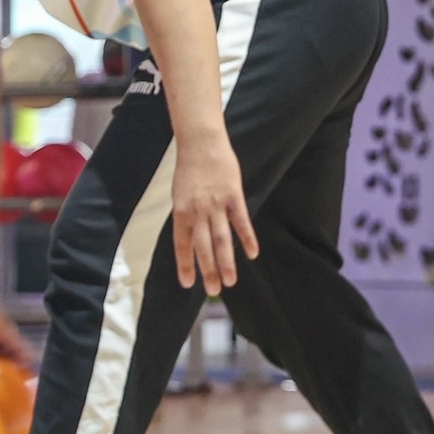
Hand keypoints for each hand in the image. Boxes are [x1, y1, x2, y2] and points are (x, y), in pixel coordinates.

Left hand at [172, 129, 257, 294]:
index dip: (185, 265)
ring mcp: (216, 205)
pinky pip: (240, 222)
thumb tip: (193, 237)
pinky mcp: (233, 196)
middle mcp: (198, 212)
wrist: (201, 143)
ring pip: (222, 239)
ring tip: (231, 281)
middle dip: (208, 270)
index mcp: (181, 212)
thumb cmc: (189, 167)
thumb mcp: (180, 193)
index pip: (182, 245)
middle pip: (203, 247)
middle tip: (214, 290)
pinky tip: (252, 254)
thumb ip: (188, 215)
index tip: (188, 284)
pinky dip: (246, 238)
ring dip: (226, 261)